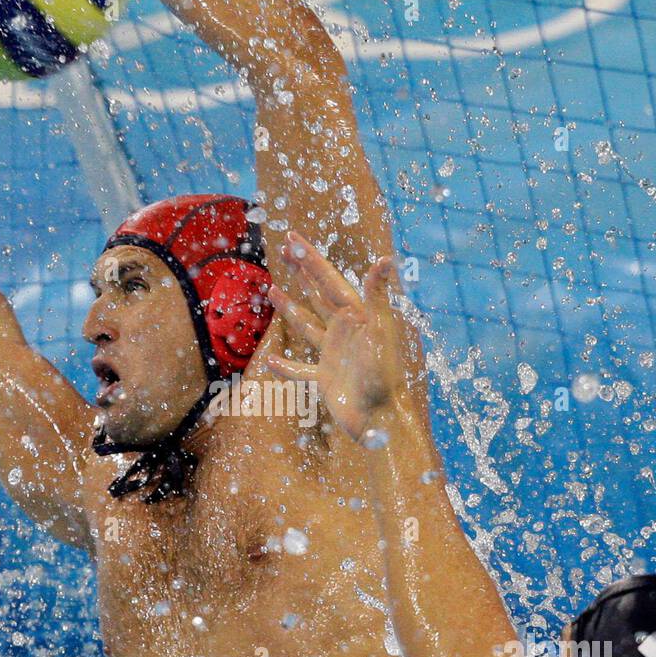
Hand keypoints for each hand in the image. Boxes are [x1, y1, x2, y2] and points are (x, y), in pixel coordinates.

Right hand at [267, 232, 407, 442]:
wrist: (381, 419)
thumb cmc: (384, 376)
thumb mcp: (380, 331)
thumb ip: (378, 296)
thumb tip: (385, 259)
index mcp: (355, 316)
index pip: (328, 280)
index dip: (310, 258)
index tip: (291, 237)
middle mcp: (344, 331)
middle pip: (317, 295)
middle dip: (301, 271)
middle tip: (283, 248)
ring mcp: (333, 355)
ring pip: (307, 326)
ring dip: (290, 309)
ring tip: (272, 291)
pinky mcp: (325, 379)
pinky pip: (300, 370)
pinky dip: (286, 366)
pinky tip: (270, 361)